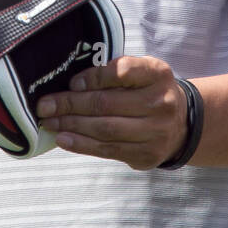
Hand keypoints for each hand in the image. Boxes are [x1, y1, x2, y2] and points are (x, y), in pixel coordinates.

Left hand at [36, 55, 187, 170]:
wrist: (182, 124)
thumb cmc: (150, 92)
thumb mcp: (142, 71)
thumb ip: (115, 73)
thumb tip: (71, 85)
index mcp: (157, 74)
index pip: (122, 71)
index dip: (94, 77)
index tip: (71, 83)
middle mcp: (161, 103)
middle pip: (107, 104)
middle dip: (71, 104)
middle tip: (45, 105)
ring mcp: (155, 132)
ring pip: (105, 129)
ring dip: (72, 125)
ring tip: (50, 121)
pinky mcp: (146, 155)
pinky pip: (107, 150)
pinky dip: (82, 144)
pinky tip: (64, 138)